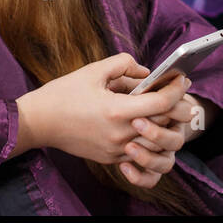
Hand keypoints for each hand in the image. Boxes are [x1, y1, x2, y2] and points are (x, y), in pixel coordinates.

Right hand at [17, 54, 188, 171]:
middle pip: (164, 126)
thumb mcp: (93, 71)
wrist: (38, 122)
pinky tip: (150, 126)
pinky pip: (140, 153)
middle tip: (184, 95)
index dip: (176, 89)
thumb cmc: (63, 93)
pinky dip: (150, 140)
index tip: (182, 78)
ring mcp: (116, 150)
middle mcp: (120, 134)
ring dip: (166, 127)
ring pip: (156, 144)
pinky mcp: (110, 158)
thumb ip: (123, 64)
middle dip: (179, 109)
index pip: (161, 104)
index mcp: (117, 111)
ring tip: (169, 111)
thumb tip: (145, 72)